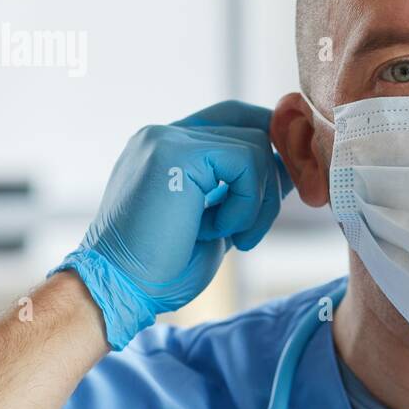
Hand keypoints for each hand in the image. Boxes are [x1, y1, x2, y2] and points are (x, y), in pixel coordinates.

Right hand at [53, 101, 292, 349]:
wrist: (119, 289)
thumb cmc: (163, 267)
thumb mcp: (219, 223)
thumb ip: (245, 192)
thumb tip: (289, 169)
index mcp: (170, 148)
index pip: (235, 119)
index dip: (268, 152)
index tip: (273, 198)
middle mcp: (166, 135)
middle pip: (252, 125)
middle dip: (271, 180)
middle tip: (251, 231)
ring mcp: (167, 138)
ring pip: (257, 144)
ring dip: (257, 201)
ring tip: (228, 236)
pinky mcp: (174, 152)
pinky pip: (246, 161)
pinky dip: (245, 204)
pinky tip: (217, 230)